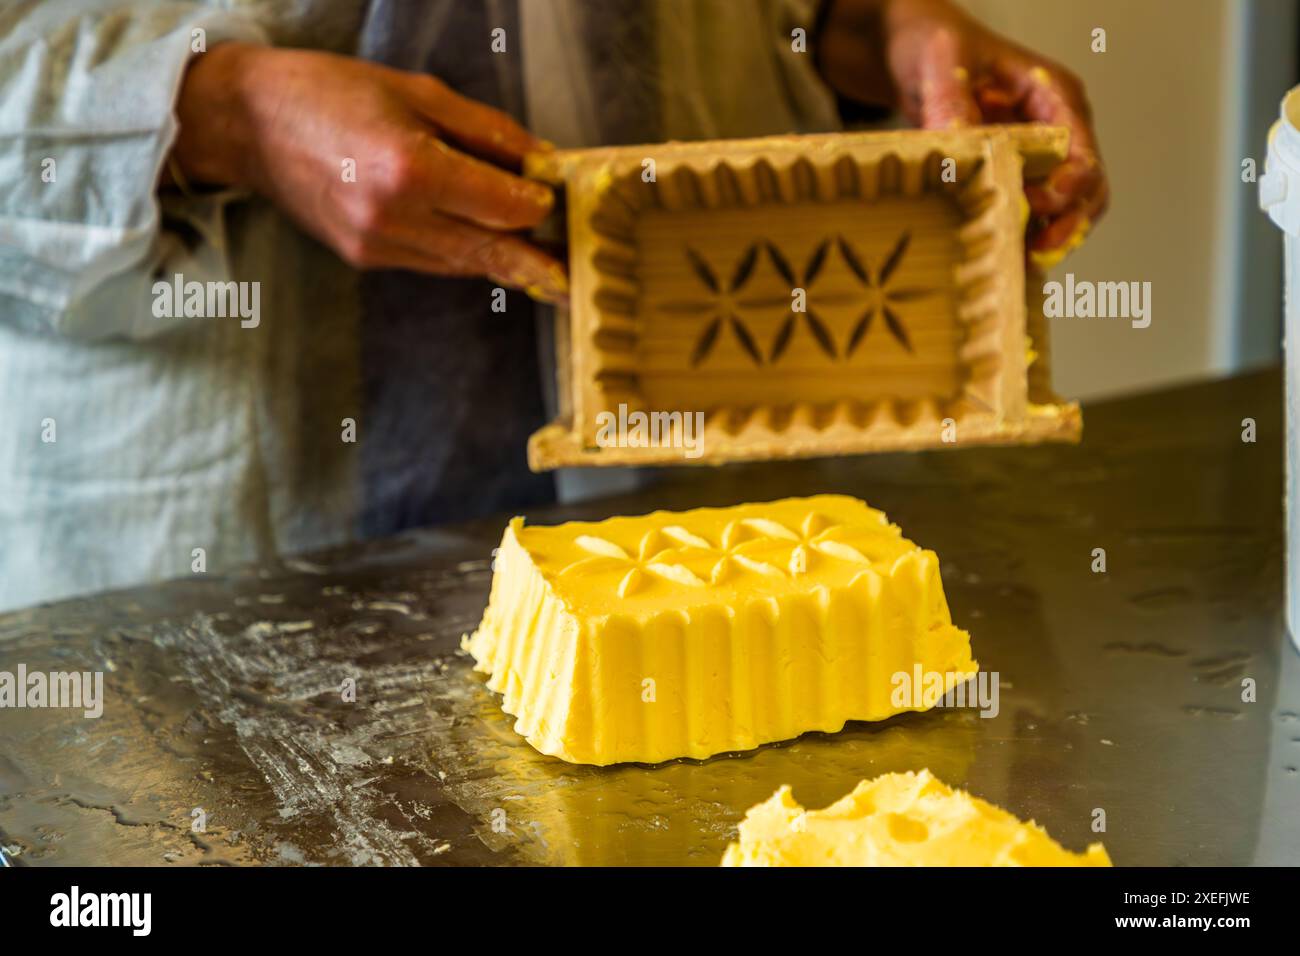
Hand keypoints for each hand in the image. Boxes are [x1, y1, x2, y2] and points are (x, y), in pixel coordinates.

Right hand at [171, 43, 565, 301]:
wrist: (248, 124)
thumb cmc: (329, 92)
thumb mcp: (416, 93)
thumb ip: (484, 131)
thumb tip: (539, 160)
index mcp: (411, 168)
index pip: (502, 204)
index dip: (536, 204)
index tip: (554, 197)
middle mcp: (396, 217)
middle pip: (491, 251)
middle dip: (537, 262)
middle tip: (574, 280)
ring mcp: (378, 245)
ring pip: (464, 263)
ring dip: (502, 260)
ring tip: (543, 266)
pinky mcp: (366, 259)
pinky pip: (433, 263)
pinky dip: (462, 253)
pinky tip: (482, 243)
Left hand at [822, 0, 1107, 263]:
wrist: (915, 52)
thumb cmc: (937, 44)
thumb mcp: (941, 63)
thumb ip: (951, 103)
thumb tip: (959, 153)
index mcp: (1054, 97)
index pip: (1084, 153)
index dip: (1067, 188)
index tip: (1033, 205)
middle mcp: (1057, 129)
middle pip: (1087, 190)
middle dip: (1068, 225)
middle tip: (1033, 253)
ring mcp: (1038, 156)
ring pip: (1067, 209)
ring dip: (1049, 239)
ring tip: (1020, 264)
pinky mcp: (1012, 176)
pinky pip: (1033, 215)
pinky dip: (1024, 237)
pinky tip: (1004, 257)